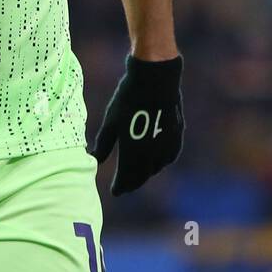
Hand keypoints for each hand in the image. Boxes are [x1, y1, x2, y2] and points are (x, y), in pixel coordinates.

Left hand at [89, 55, 183, 194]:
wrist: (155, 80)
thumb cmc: (128, 98)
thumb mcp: (111, 121)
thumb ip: (104, 144)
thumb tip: (95, 159)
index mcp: (133, 152)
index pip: (126, 178)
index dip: (120, 187)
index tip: (114, 192)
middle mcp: (152, 154)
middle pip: (142, 176)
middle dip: (132, 183)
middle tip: (125, 187)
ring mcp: (166, 145)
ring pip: (156, 168)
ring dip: (146, 173)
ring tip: (138, 173)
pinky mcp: (177, 135)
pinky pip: (169, 157)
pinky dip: (161, 162)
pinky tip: (157, 161)